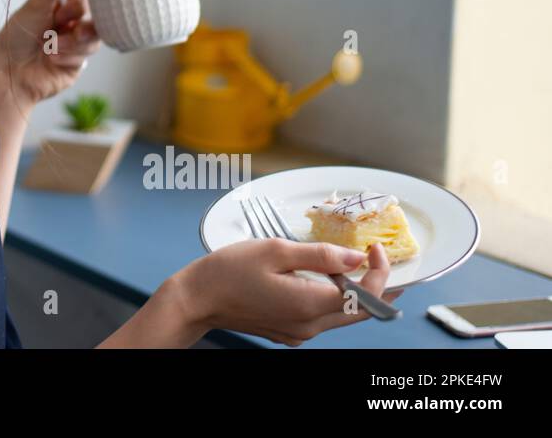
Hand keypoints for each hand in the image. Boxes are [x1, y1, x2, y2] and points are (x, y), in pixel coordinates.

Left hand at [0, 0, 101, 106]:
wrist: (10, 75)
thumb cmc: (16, 38)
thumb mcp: (36, 4)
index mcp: (59, 5)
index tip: (69, 2)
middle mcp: (70, 22)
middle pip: (95, 14)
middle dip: (78, 20)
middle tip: (63, 25)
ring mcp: (76, 43)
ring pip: (94, 35)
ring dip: (72, 41)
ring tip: (50, 47)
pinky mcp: (78, 63)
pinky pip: (86, 55)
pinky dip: (68, 56)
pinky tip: (51, 60)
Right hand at [171, 239, 403, 346]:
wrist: (198, 300)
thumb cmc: (228, 271)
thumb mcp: (274, 250)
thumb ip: (320, 254)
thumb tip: (356, 258)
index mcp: (310, 304)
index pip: (366, 295)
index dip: (379, 271)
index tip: (374, 247)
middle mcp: (310, 325)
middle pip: (363, 312)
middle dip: (379, 287)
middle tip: (381, 261)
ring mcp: (300, 332)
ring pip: (344, 316)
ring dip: (356, 292)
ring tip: (351, 265)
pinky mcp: (290, 332)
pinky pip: (324, 318)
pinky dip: (334, 299)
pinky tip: (323, 279)